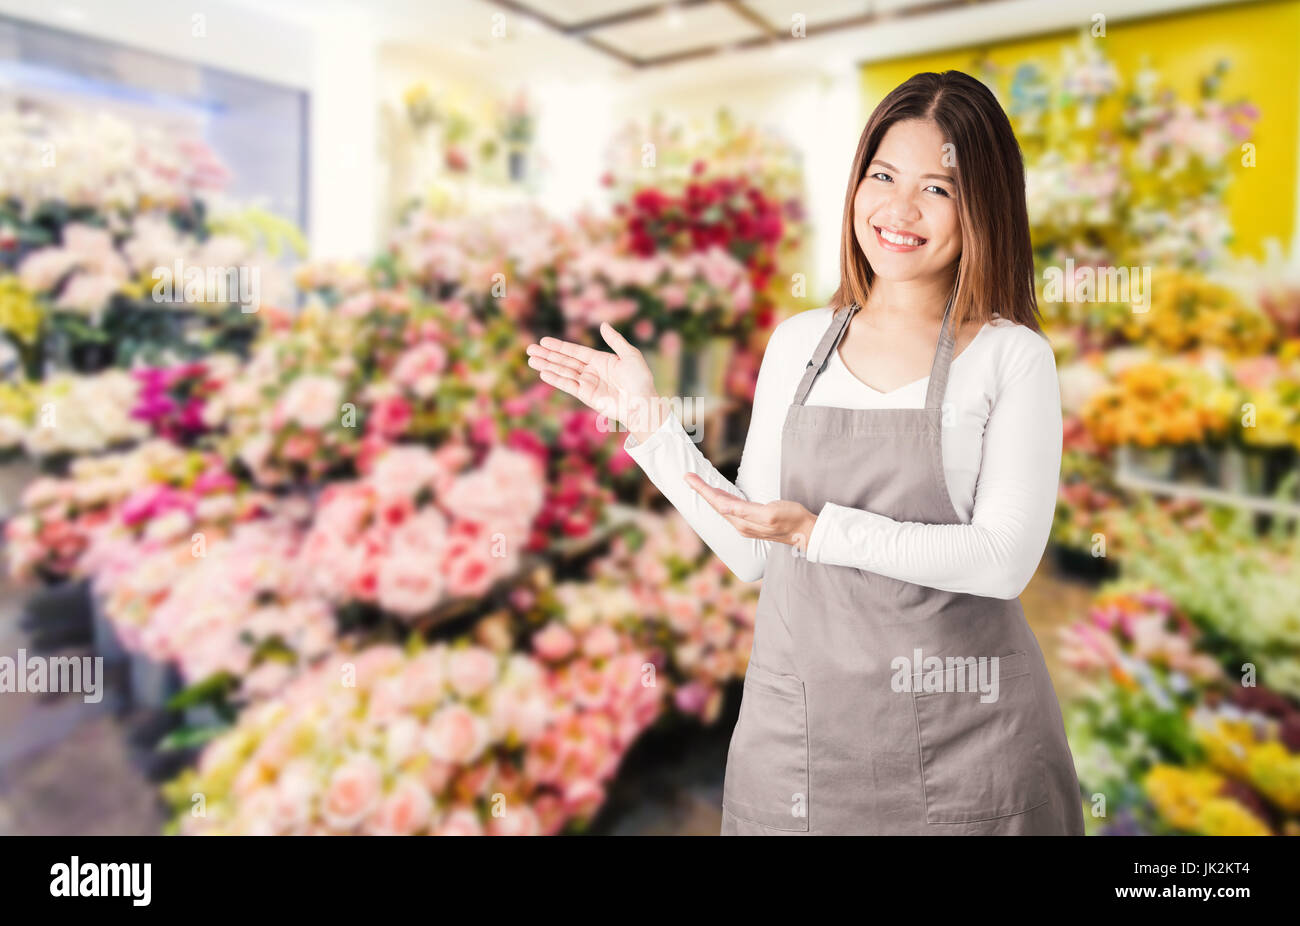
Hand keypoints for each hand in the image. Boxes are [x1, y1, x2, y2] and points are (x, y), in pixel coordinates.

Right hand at [524, 322, 665, 441]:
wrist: (643, 403)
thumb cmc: (641, 379)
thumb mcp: (630, 355)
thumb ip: (615, 340)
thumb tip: (603, 325)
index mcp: (601, 360)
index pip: (575, 351)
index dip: (559, 346)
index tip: (543, 341)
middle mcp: (591, 372)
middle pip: (565, 361)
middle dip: (547, 355)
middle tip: (529, 349)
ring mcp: (588, 384)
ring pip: (563, 372)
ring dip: (547, 366)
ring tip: (530, 360)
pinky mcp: (586, 396)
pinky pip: (568, 385)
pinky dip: (555, 379)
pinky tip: (543, 373)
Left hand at [684, 472, 817, 551]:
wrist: (805, 531)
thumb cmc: (791, 519)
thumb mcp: (769, 513)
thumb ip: (745, 512)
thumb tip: (723, 507)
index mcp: (743, 521)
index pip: (717, 503)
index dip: (702, 490)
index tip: (689, 478)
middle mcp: (740, 524)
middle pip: (716, 504)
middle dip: (701, 491)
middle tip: (688, 477)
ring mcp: (745, 524)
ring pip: (722, 507)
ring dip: (709, 495)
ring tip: (698, 483)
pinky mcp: (751, 522)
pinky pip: (731, 509)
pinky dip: (721, 499)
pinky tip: (719, 495)